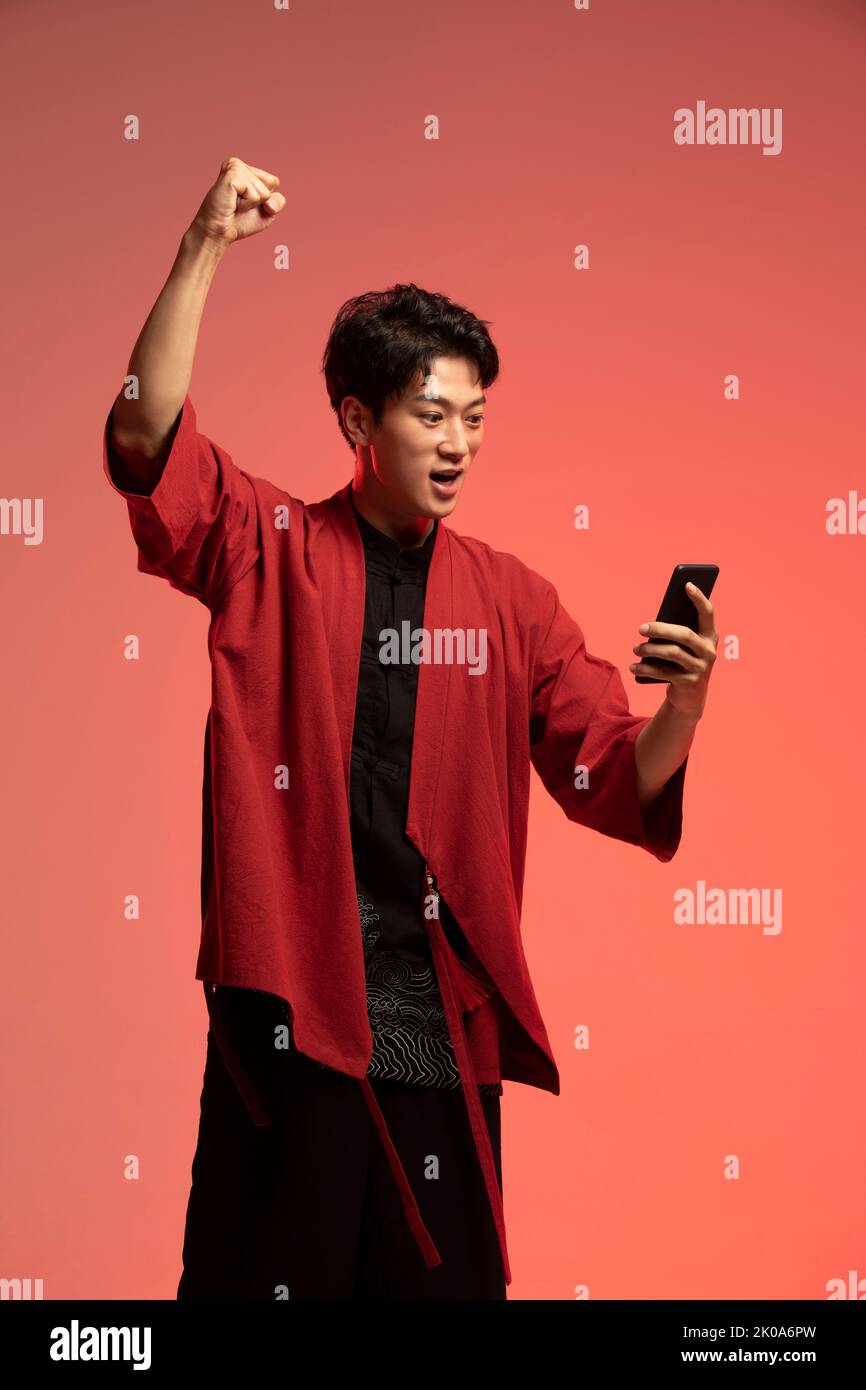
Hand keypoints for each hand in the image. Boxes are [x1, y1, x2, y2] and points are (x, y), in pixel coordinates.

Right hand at [187, 155, 284, 248]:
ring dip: (251, 204)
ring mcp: (235, 166)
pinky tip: (232, 203)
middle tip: (238, 205)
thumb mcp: (265, 212)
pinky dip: (246, 204)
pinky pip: (254, 194)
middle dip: (260, 202)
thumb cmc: (238, 222)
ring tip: (234, 204)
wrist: (218, 232)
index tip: (246, 204)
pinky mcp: (232, 174)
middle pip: (272, 184)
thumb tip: (270, 200)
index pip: (274, 182)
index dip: (266, 200)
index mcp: (245, 169)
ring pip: (264, 191)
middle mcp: (238, 164)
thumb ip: (278, 202)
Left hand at [628, 581, 717, 717]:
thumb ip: (675, 633)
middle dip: (660, 629)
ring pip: (673, 653)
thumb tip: (652, 624)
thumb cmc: (682, 663)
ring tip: (635, 648)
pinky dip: (646, 669)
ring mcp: (701, 668)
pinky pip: (664, 673)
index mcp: (710, 636)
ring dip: (650, 650)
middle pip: (684, 634)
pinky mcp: (690, 683)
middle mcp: (709, 651)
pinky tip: (633, 666)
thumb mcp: (682, 647)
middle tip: (641, 628)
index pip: (708, 613)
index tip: (686, 584)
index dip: (699, 598)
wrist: (689, 697)